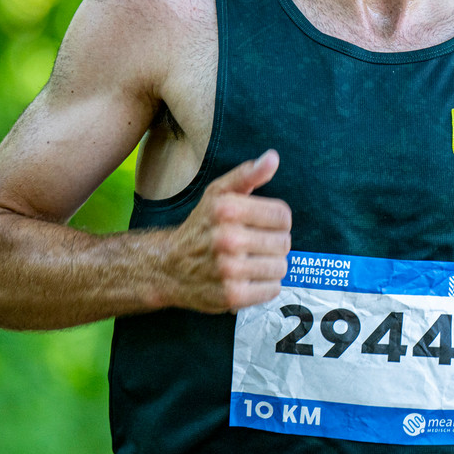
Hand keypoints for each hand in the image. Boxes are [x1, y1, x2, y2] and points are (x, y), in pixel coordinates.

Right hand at [162, 150, 291, 312]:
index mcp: (227, 210)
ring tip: (250, 262)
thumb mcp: (219, 193)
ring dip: (270, 265)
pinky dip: (265, 285)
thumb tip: (272, 157)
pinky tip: (248, 278)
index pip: (283, 215)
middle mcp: (227, 239)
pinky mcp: (231, 296)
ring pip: (281, 267)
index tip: (262, 224)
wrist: (169, 267)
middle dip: (273, 243)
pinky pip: (272, 289)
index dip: (277, 220)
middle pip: (284, 242)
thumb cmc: (201, 226)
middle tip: (253, 245)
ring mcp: (228, 270)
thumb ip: (248, 174)